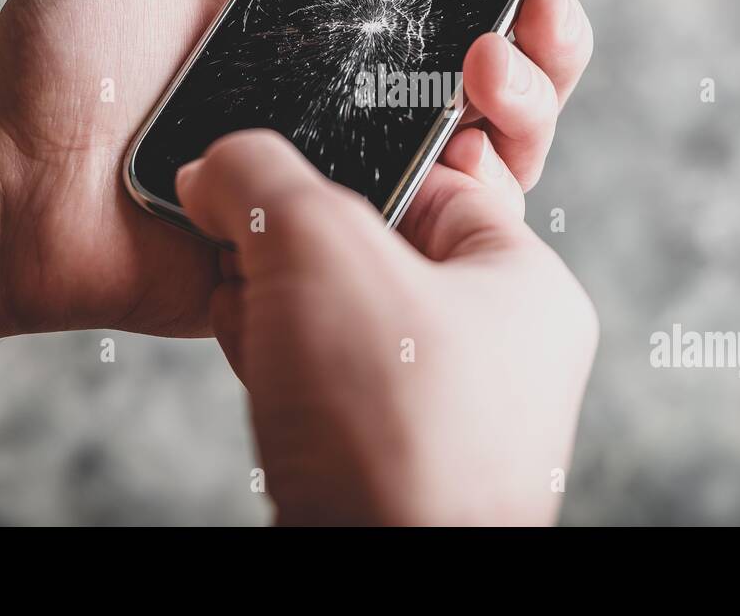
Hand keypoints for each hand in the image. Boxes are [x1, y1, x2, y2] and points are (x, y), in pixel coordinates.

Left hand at [0, 0, 630, 338]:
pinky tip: (485, 140)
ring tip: (514, 51)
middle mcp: (354, 96)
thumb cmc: (58, 51)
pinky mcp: (341, 245)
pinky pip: (440, 226)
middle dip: (557, 26)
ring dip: (537, 95)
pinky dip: (485, 186)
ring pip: (494, 145)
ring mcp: (353, 173)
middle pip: (500, 67)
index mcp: (325, 23)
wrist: (10, 183)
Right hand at [177, 129, 597, 524]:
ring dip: (276, 302)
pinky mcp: (390, 467)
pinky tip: (248, 357)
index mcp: (525, 287)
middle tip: (243, 238)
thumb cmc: (390, 425)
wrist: (374, 583)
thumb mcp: (319, 247)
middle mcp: (499, 354)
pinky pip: (330, 389)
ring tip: (238, 299)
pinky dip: (281, 364)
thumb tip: (214, 169)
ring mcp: (447, 417)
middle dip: (295, 244)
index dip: (350, 166)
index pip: (436, 182)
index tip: (281, 170)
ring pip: (344, 324)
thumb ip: (262, 176)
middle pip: (377, 254)